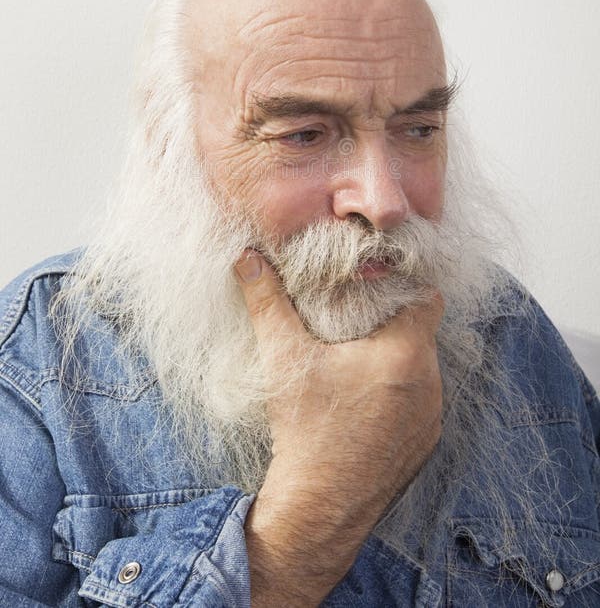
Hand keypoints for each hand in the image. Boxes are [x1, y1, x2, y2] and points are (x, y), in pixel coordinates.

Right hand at [235, 250, 443, 606]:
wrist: (318, 509)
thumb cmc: (305, 429)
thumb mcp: (284, 358)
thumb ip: (268, 301)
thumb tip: (247, 257)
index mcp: (406, 351)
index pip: (428, 296)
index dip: (404, 283)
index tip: (374, 282)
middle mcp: (431, 382)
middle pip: (423, 330)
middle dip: (393, 319)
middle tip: (356, 314)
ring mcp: (432, 417)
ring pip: (423, 367)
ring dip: (397, 357)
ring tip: (357, 355)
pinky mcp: (424, 444)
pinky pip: (421, 402)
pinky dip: (399, 392)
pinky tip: (364, 396)